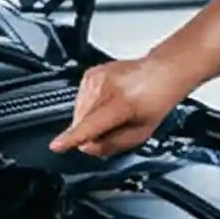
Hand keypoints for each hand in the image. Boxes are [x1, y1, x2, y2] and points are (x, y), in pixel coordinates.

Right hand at [49, 56, 194, 156]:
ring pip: (77, 110)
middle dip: (89, 131)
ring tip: (112, 110)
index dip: (73, 138)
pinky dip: (89, 104)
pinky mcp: (90, 73)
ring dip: (88, 117)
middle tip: (111, 126)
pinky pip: (80, 98)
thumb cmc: (157, 100)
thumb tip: (87, 147)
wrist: (162, 71)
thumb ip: (113, 144)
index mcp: (122, 103)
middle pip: (81, 120)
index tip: (57, 145)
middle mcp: (107, 87)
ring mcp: (97, 78)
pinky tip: (107, 100)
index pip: (91, 124)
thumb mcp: (142, 132)